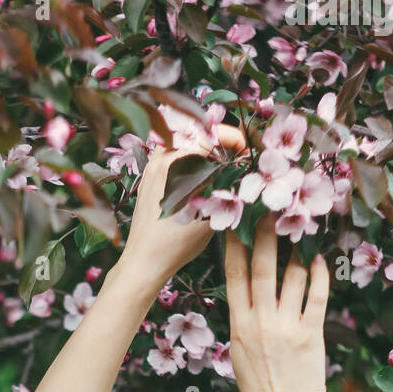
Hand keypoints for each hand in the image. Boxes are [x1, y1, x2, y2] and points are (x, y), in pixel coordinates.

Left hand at [116, 123, 246, 291]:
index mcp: (176, 166)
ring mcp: (151, 167)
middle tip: (234, 151)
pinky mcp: (148, 177)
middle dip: (218, 136)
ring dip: (200, 142)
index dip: (233, 137)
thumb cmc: (177, 244)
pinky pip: (168, 152)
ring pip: (179, 138)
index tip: (245, 150)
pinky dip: (186, 152)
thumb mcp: (211, 219)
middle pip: (194, 130)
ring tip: (216, 158)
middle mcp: (161, 160)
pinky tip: (198, 170)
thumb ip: (229, 193)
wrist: (144, 261)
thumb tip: (248, 174)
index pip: (209, 134)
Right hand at [225, 215, 328, 391]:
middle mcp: (260, 321)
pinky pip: (316, 296)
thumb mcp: (239, 353)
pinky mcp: (311, 334)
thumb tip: (243, 295)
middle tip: (272, 207)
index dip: (235, 243)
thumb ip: (242, 322)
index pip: (234, 274)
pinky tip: (320, 260)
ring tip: (300, 228)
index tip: (238, 219)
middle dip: (266, 233)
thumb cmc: (260, 388)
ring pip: (291, 276)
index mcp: (239, 324)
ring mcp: (286, 326)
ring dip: (296, 249)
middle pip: (262, 266)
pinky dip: (319, 275)